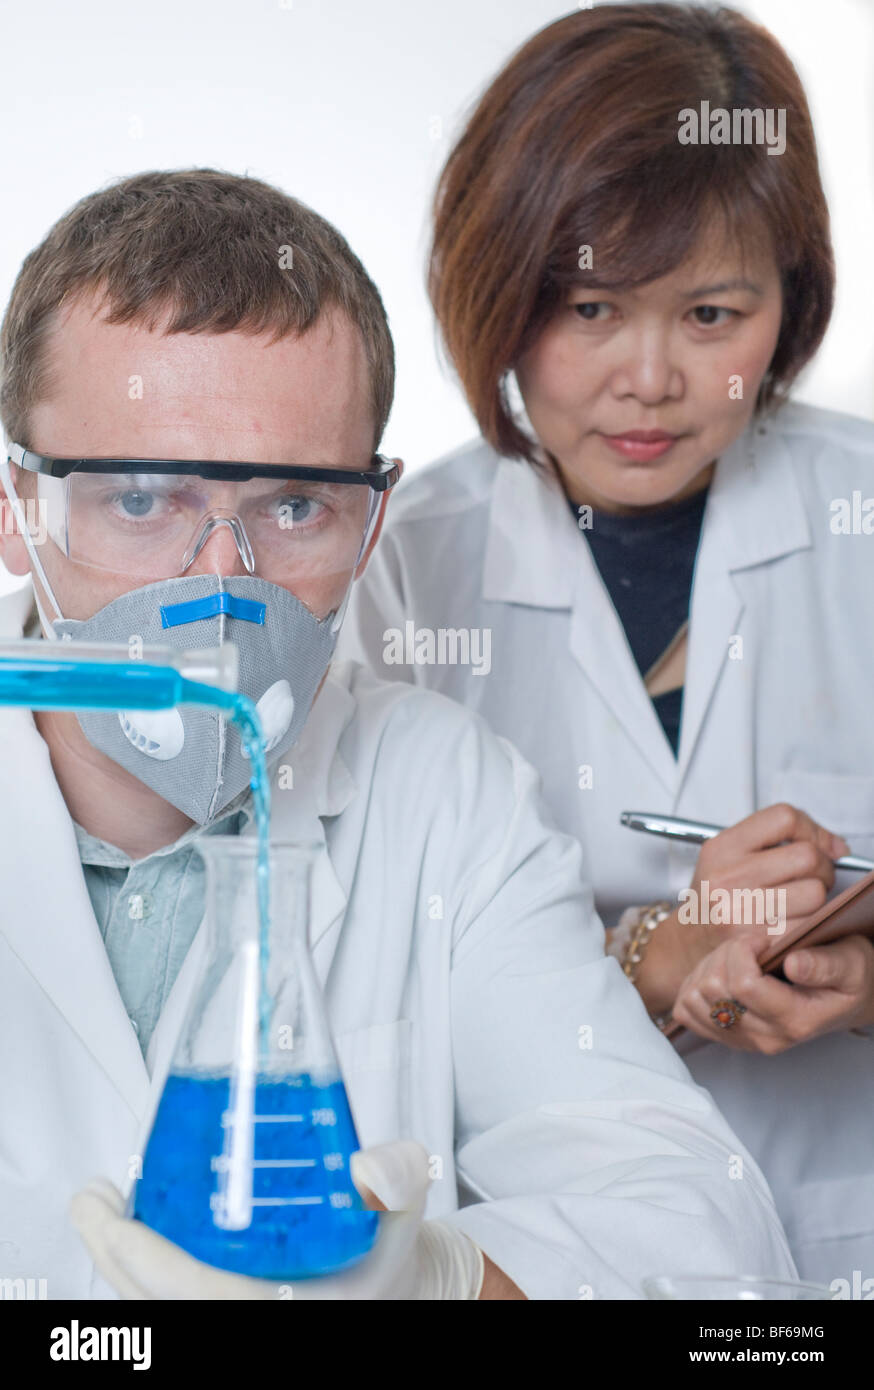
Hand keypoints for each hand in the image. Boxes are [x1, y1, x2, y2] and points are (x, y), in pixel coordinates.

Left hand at [70, 1140, 483, 1299]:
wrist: (399, 1284)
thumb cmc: (390, 1245)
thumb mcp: (405, 1204)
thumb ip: (398, 1176)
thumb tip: (366, 1169)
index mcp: (292, 1308)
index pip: (200, 1296)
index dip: (150, 1263)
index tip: (119, 1221)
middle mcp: (256, 1321)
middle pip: (157, 1306)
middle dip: (112, 1254)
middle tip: (93, 1197)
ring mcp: (238, 1320)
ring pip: (153, 1308)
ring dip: (116, 1261)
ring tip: (100, 1206)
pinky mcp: (227, 1311)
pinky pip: (166, 1303)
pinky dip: (137, 1270)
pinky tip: (135, 1228)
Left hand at [671, 932, 873, 1052]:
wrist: (848, 997)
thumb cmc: (850, 975)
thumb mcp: (851, 963)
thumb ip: (825, 964)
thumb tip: (793, 964)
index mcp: (795, 1020)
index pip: (744, 985)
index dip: (744, 950)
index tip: (762, 938)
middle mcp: (765, 1038)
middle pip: (714, 990)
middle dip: (725, 954)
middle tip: (750, 944)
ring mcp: (743, 1040)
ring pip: (694, 998)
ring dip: (709, 967)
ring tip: (737, 956)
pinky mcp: (726, 1035)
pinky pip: (685, 1011)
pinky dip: (694, 985)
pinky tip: (721, 971)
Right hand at [688, 803, 847, 933]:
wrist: (690, 941)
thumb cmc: (718, 896)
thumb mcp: (731, 855)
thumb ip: (778, 839)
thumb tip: (837, 846)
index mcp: (722, 847)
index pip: (784, 818)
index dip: (813, 830)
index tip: (820, 845)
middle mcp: (727, 877)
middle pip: (807, 857)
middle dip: (822, 867)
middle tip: (813, 877)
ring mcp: (739, 911)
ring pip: (814, 893)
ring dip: (817, 899)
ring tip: (802, 901)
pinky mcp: (755, 942)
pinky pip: (807, 926)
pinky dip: (809, 925)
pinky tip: (794, 922)